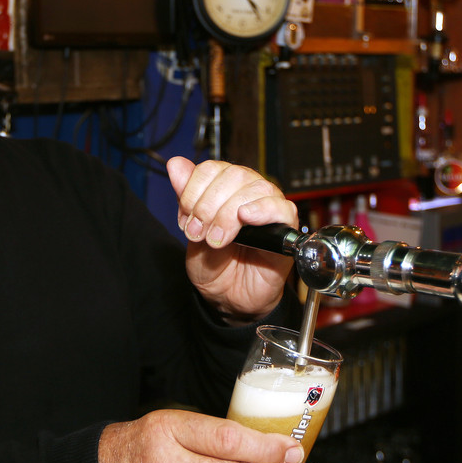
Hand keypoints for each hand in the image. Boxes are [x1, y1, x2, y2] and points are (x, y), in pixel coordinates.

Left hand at [166, 156, 296, 323]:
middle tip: (198, 232)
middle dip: (208, 205)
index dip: (193, 190)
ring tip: (217, 240)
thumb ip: (186, 197)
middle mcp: (249, 193)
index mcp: (226, 189)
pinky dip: (263, 210)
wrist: (228, 298)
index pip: (212, 168)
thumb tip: (176, 163)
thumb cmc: (215, 266)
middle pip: (233, 175)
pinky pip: (282, 208)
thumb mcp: (191, 230)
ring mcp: (268, 209)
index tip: (185, 218)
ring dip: (228, 214)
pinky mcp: (285, 230)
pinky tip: (245, 218)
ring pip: (255, 188)